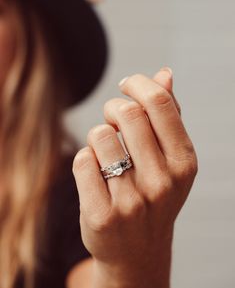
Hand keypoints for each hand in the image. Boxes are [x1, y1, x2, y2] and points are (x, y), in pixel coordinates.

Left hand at [72, 67, 197, 287]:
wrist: (137, 250)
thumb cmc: (153, 192)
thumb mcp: (171, 158)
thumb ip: (169, 114)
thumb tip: (164, 73)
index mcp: (184, 162)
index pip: (159, 103)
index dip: (137, 84)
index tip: (126, 85)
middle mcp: (163, 182)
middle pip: (126, 112)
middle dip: (113, 107)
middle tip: (113, 120)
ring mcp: (132, 201)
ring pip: (100, 134)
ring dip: (98, 137)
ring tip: (107, 153)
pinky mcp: (102, 215)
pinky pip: (82, 161)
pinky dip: (85, 161)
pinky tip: (96, 176)